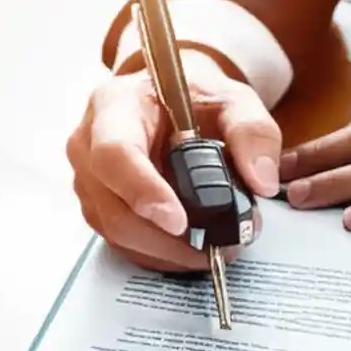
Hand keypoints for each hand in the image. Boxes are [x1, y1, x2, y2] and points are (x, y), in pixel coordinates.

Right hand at [66, 50, 281, 270]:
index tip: (179, 221)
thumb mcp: (231, 99)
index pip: (115, 154)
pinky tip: (189, 250)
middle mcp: (89, 145)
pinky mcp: (98, 206)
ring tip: (211, 249)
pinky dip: (157, 254)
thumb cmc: (190, 96)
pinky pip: (121, 242)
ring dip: (166, 252)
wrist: (166, 99)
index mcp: (115, 107)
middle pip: (114, 208)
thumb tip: (262, 181)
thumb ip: (252, 132)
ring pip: (117, 233)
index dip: (144, 192)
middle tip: (215, 248)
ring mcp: (89, 180)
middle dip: (166, 240)